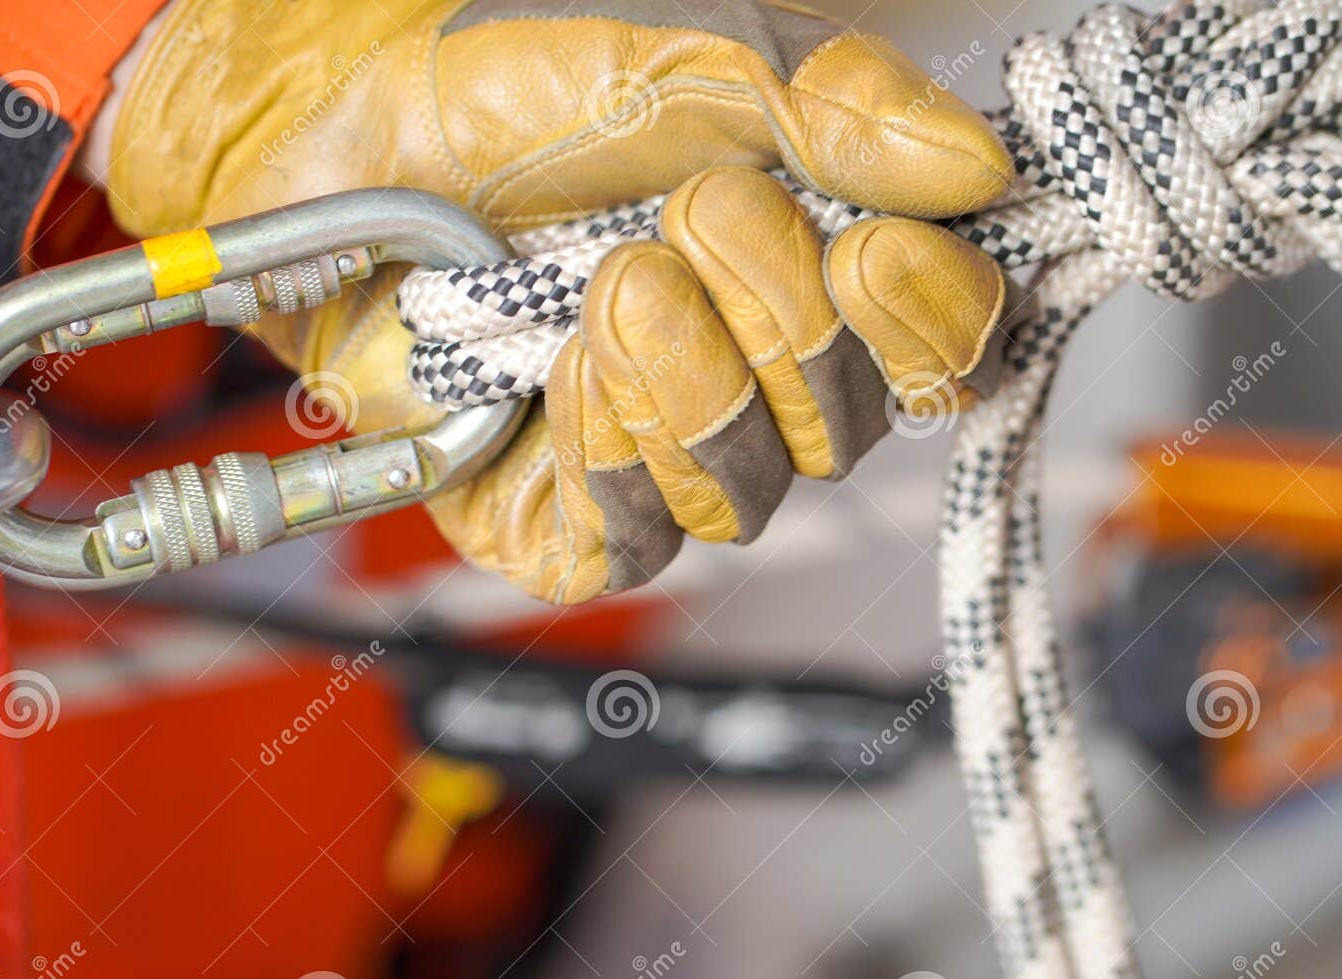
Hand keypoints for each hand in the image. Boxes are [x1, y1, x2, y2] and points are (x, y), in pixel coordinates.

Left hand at [103, 0, 1012, 602]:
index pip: (949, 358)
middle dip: (776, 325)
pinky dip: (607, 453)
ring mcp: (669, 465)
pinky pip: (635, 543)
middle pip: (846, 432)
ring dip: (686, 386)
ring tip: (611, 285)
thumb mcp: (695, 72)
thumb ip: (840, 118)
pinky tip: (561, 372)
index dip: (931, 327)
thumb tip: (982, 172)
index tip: (870, 253)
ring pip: (745, 497)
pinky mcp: (575, 524)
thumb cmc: (528, 106)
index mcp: (826, 285)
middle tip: (691, 216)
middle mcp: (764, 392)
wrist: (359, 150)